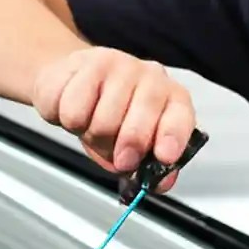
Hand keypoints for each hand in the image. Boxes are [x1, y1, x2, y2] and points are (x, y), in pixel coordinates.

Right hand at [32, 46, 194, 191]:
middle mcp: (150, 78)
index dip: (172, 138)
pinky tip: (76, 109)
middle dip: (126, 149)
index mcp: (170, 98)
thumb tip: (160, 184)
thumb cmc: (106, 113)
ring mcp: (119, 66)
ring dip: (91, 136)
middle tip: (120, 159)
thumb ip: (149, 165)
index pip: (179, 117)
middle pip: (138, 126)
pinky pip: (73, 111)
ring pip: (103, 123)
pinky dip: (68, 121)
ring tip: (92, 125)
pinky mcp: (85, 64)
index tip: (164, 157)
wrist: (69, 80)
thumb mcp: (133, 144)